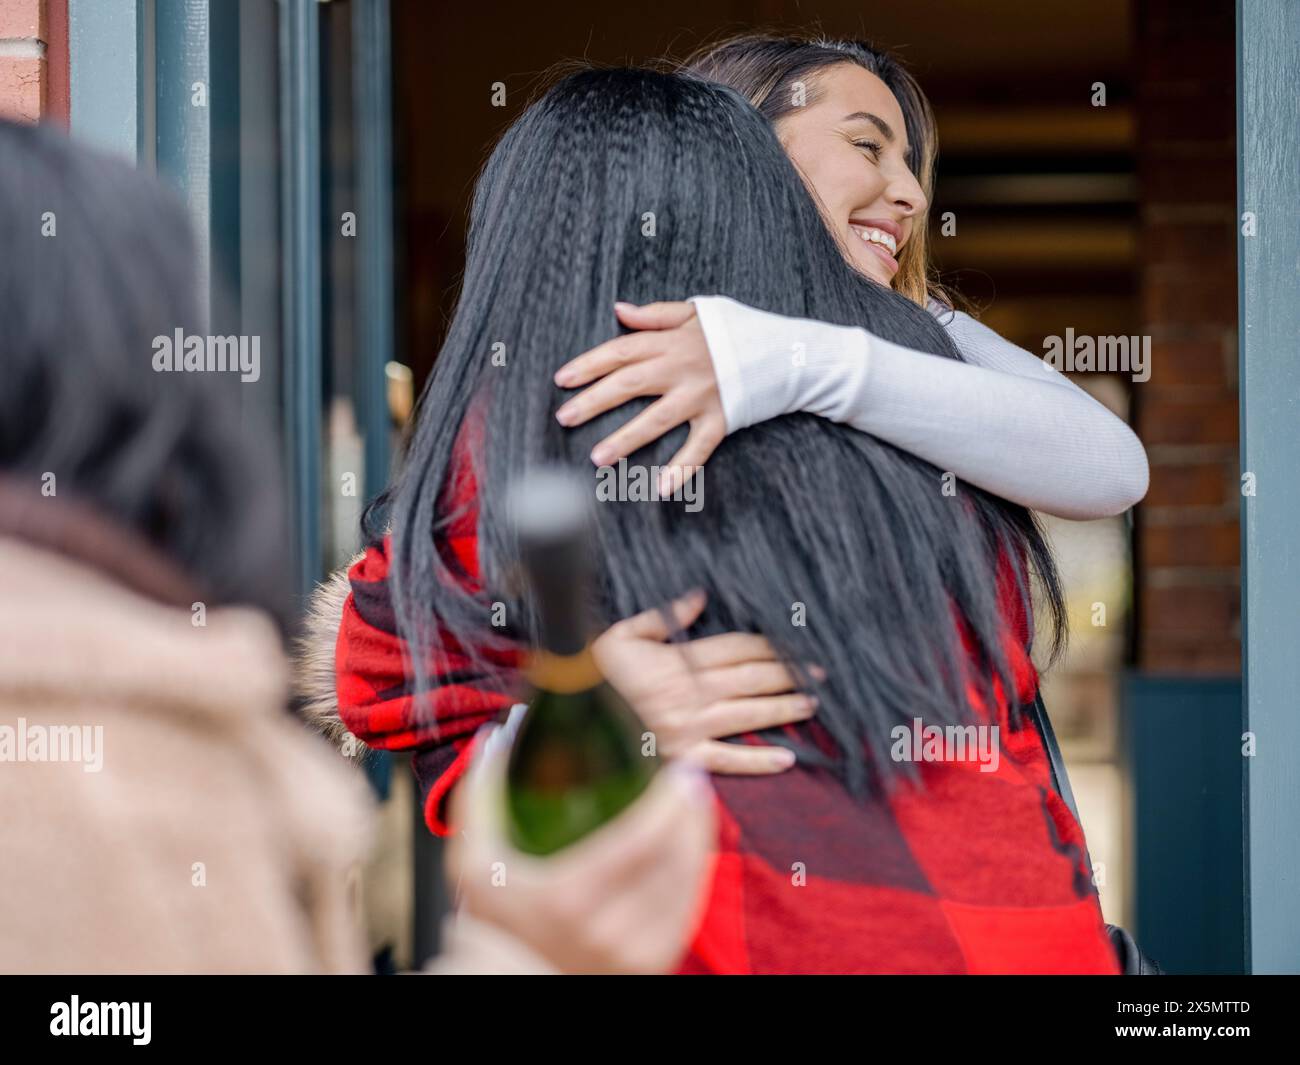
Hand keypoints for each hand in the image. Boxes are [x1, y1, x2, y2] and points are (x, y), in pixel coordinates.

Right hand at [446, 723, 716, 973]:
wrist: (511, 986)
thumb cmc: (492, 925)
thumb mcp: (472, 865)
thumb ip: (479, 800)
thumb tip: (491, 740)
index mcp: (570, 898)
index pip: (641, 842)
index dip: (671, 803)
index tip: (679, 770)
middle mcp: (610, 931)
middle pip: (673, 858)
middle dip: (691, 812)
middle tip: (689, 776)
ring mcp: (636, 953)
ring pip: (687, 882)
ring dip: (698, 837)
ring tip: (695, 803)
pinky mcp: (653, 964)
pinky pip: (686, 909)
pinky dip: (693, 872)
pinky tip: (691, 845)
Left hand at [553, 301, 726, 496]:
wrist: (789, 351)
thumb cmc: (739, 331)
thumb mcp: (697, 311)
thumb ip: (656, 314)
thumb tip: (620, 310)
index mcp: (672, 342)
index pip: (621, 351)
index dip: (589, 364)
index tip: (563, 380)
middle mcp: (682, 369)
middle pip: (629, 384)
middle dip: (593, 401)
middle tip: (565, 418)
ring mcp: (701, 397)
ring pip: (656, 419)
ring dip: (625, 439)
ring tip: (597, 457)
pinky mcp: (722, 420)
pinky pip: (699, 448)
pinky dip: (682, 469)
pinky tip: (661, 489)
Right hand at [592, 590, 818, 774]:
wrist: (569, 723)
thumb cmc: (594, 676)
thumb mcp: (621, 635)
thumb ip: (663, 616)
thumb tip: (699, 595)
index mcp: (677, 663)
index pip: (735, 649)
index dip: (768, 645)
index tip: (795, 643)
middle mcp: (689, 695)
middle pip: (750, 680)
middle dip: (787, 674)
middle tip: (820, 672)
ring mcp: (688, 729)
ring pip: (746, 716)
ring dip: (783, 709)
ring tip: (812, 703)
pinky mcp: (683, 759)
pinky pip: (727, 761)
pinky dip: (757, 761)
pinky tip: (787, 758)